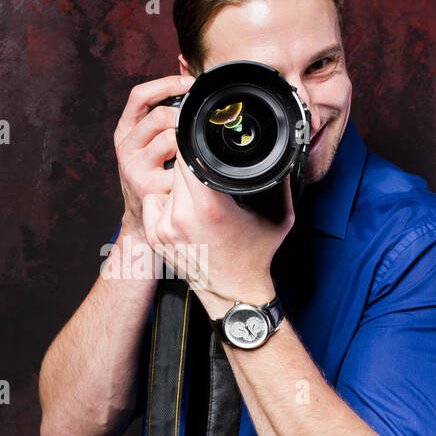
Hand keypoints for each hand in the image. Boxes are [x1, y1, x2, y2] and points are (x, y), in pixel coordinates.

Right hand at [113, 74, 195, 243]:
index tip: (189, 82)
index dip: (166, 84)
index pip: (139, 95)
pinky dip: (192, 165)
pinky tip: (194, 170)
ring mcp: (134, 167)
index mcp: (125, 129)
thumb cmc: (154, 170)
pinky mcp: (148, 186)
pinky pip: (180, 166)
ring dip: (188, 142)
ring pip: (170, 138)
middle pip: (159, 116)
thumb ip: (165, 104)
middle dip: (183, 116)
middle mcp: (125, 146)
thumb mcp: (150, 138)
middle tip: (197, 124)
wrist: (144, 216)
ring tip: (194, 150)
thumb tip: (184, 63)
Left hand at [142, 152, 294, 315]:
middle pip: (177, 168)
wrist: (234, 294)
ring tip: (200, 196)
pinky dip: (167, 199)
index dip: (197, 144)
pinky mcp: (154, 236)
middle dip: (192, 163)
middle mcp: (181, 217)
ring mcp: (164, 228)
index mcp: (210, 208)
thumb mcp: (278, 213)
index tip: (206, 141)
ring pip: (165, 183)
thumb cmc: (256, 255)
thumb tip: (281, 151)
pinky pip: (154, 200)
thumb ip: (278, 179)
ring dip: (180, 182)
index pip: (189, 156)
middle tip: (208, 172)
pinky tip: (186, 210)